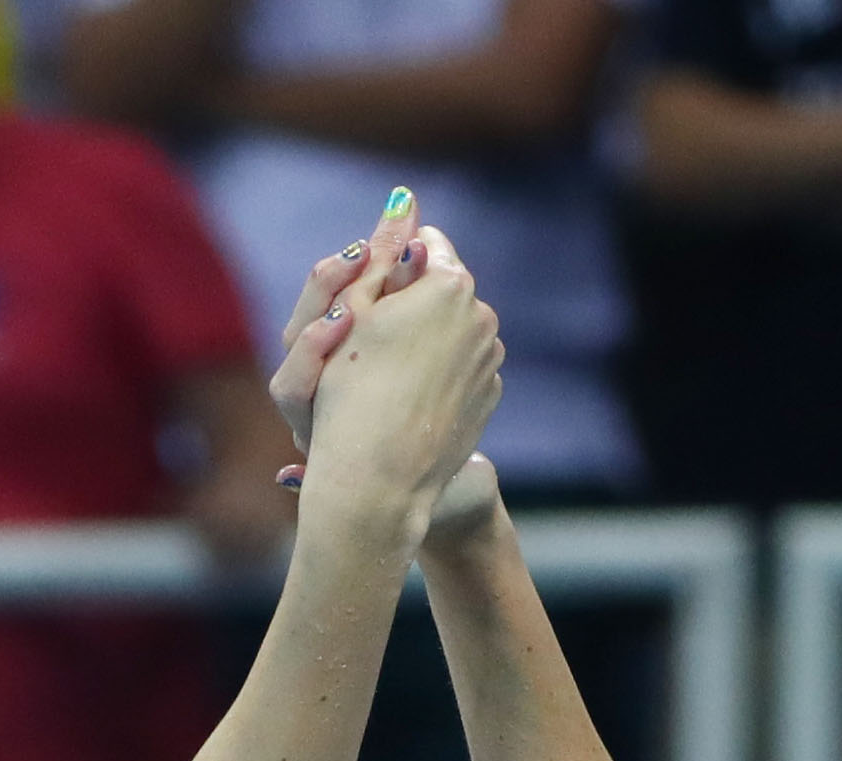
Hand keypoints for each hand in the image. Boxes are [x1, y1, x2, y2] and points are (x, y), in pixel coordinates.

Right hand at [283, 217, 503, 534]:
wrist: (378, 481)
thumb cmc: (350, 394)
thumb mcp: (352, 311)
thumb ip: (379, 250)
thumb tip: (404, 197)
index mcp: (449, 284)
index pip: (424, 243)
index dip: (388, 265)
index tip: (364, 297)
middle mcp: (481, 316)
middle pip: (440, 289)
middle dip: (408, 303)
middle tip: (367, 340)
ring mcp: (490, 359)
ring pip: (450, 331)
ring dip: (422, 340)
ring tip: (383, 378)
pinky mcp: (488, 396)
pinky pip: (459, 370)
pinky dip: (435, 377)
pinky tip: (405, 403)